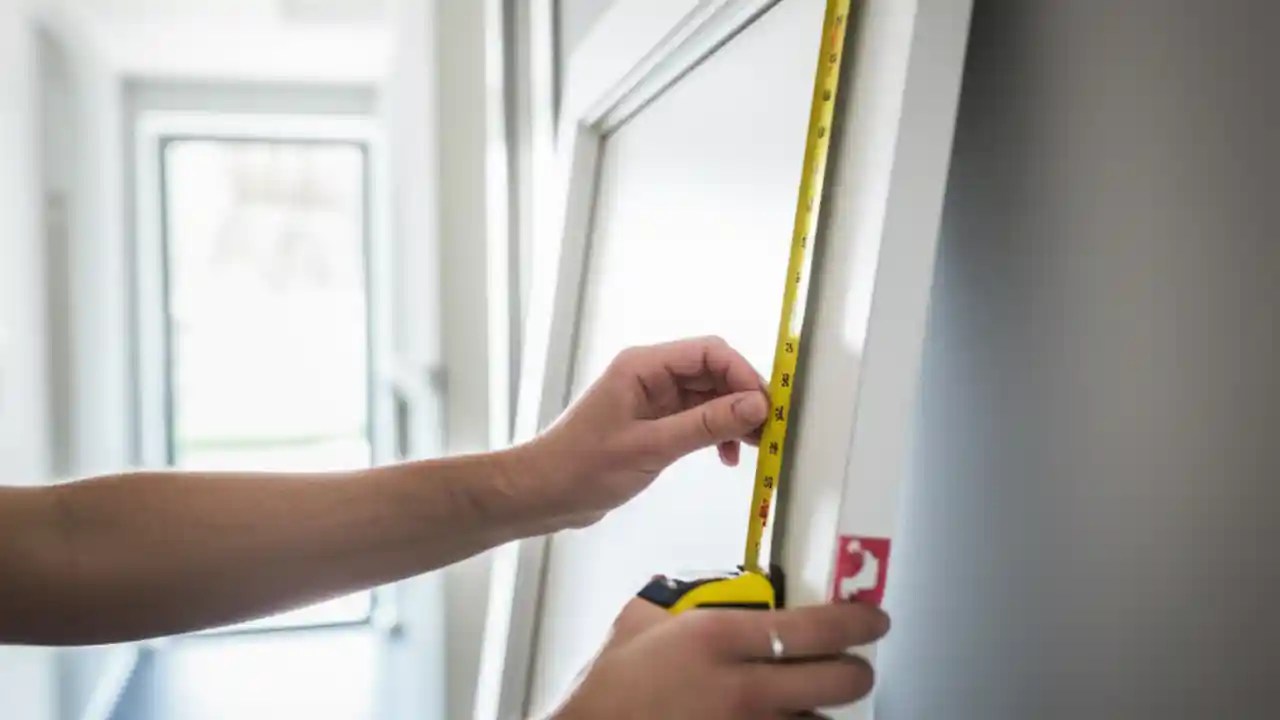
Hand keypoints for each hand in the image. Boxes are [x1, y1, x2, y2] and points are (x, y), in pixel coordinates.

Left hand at [519, 337, 768, 528]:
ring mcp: (652, 399)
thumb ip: (705, 425)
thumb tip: (757, 406)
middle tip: (768, 433)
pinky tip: (726, 458)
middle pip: (713, 372)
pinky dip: (716, 434)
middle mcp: (650, 375)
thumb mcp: (650, 447)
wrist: (542, 495)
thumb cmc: (583, 467)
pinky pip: (696, 419)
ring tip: (753, 449)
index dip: (743, 375)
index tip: (765, 409)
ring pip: (708, 397)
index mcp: (643, 366)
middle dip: (743, 399)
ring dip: (733, 419)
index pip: (709, 352)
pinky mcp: (653, 424)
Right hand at [552, 598, 889, 718]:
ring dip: (822, 712)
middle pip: (841, 681)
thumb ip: (684, 600)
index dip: (859, 621)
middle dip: (857, 672)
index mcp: (718, 638)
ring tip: (812, 702)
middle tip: (852, 664)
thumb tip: (714, 589)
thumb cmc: (608, 689)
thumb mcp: (641, 621)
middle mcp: (742, 688)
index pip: (816, 626)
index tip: (874, 619)